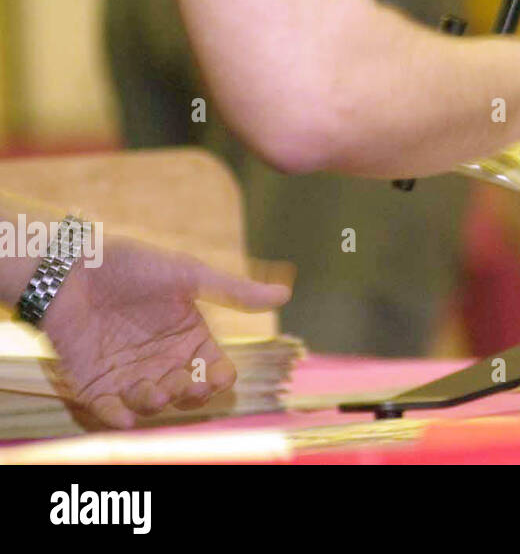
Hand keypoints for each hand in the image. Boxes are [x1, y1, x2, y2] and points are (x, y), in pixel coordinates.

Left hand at [40, 235, 290, 428]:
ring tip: (152, 391)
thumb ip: (233, 291)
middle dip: (190, 394)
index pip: (216, 368)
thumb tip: (285, 294)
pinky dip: (118, 418)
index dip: (220, 377)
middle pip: (188, 392)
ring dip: (157, 404)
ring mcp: (129, 373)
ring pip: (153, 405)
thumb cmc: (132, 266)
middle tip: (184, 383)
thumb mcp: (188, 274)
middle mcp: (163, 359)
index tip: (216, 374)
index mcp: (189, 336)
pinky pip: (110, 411)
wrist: (70, 269)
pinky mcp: (94, 384)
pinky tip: (124, 415)